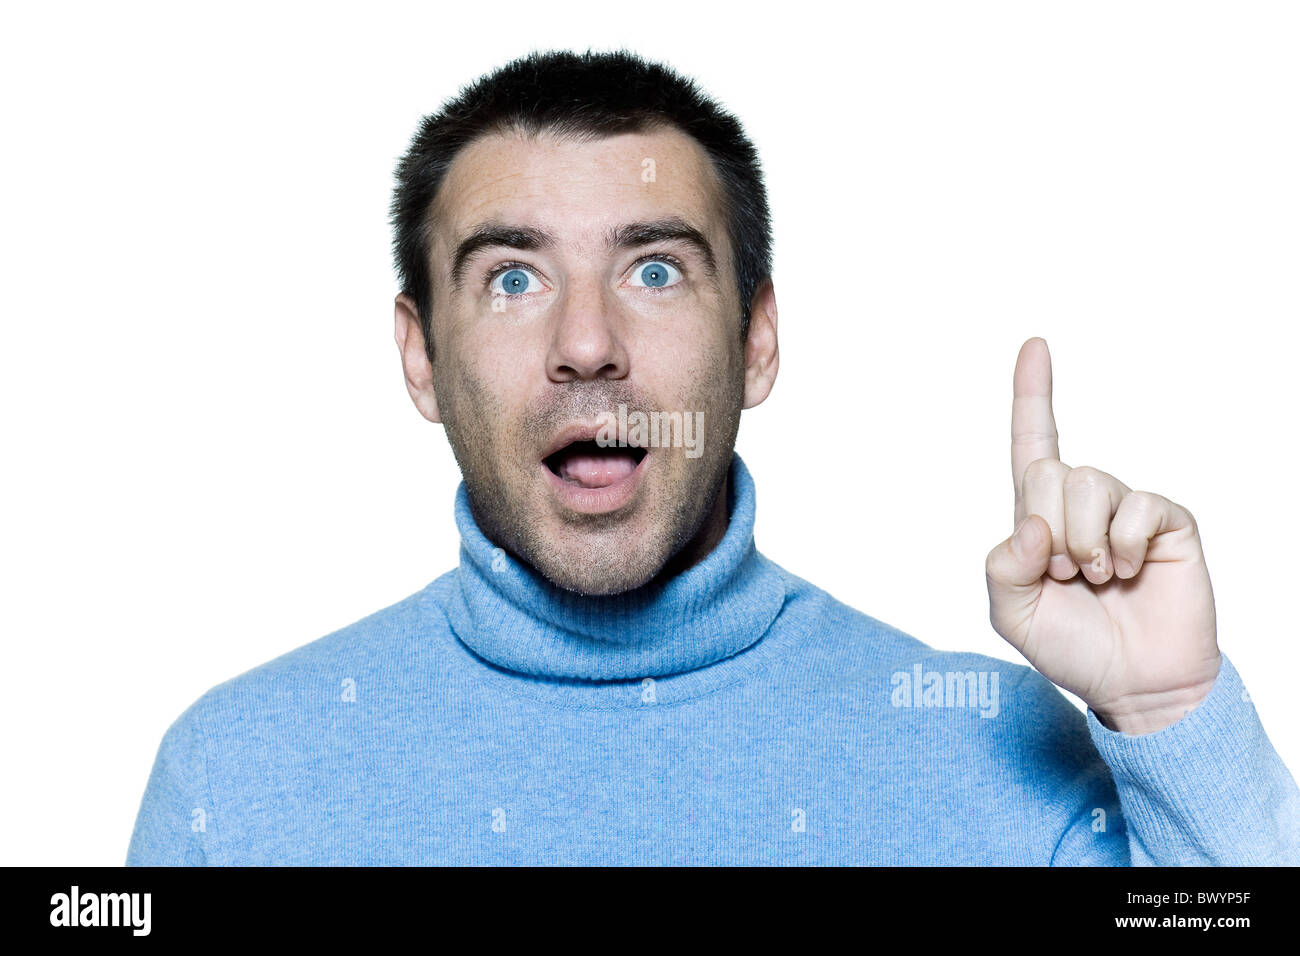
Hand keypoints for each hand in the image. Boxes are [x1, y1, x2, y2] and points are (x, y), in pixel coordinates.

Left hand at [984, 338, 1221, 733]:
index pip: (1033, 443)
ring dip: (1083, 541)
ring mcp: (1125, 509)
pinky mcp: (1166, 520)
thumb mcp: (1012, 614)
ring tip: (1097, 578)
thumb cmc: (1073, 648)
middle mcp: (1081, 503)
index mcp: (1040, 517)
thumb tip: (1031, 524)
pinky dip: (1122, 545)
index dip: (1033, 394)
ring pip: (1087, 482)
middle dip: (1048, 529)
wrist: (1134, 686)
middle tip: (1068, 575)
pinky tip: (1128, 572)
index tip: (1035, 344)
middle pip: (1048, 468)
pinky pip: (1136, 505)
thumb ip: (1001, 567)